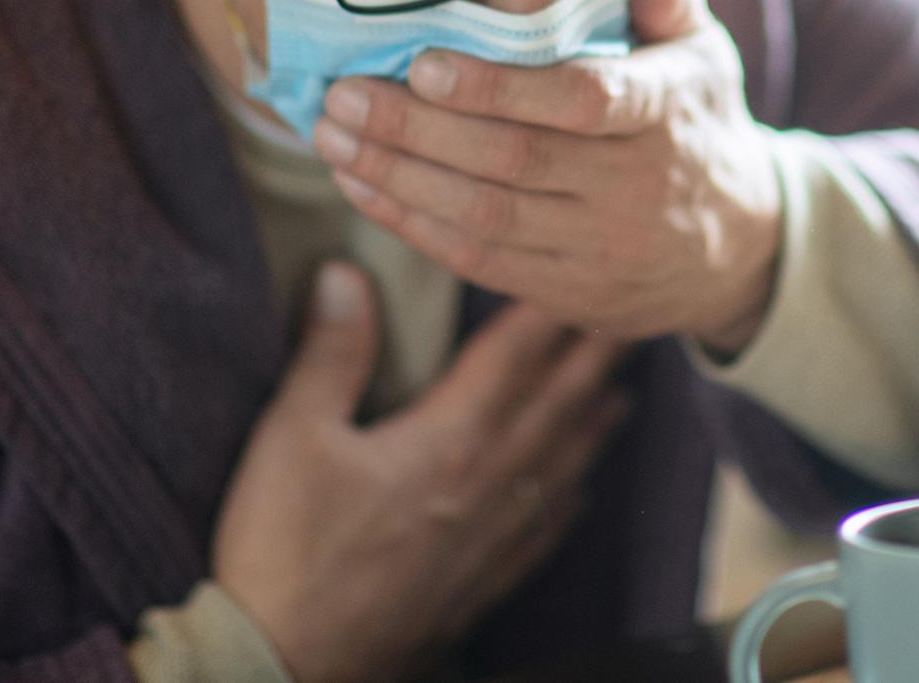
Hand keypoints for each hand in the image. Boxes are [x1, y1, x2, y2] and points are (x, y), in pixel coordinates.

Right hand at [213, 263, 629, 682]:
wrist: (287, 666)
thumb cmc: (284, 549)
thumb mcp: (292, 436)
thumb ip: (331, 352)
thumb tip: (348, 274)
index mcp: (448, 441)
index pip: (512, 358)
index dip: (549, 311)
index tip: (584, 275)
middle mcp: (485, 485)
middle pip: (556, 406)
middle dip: (595, 359)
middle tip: (634, 323)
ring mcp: (489, 541)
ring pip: (561, 468)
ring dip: (595, 425)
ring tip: (624, 396)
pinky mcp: (478, 585)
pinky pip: (543, 532)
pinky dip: (569, 500)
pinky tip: (579, 493)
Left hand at [311, 0, 783, 354]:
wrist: (738, 250)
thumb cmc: (697, 125)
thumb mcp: (701, 53)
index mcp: (664, 112)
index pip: (581, 100)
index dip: (498, 87)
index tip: (423, 64)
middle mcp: (634, 186)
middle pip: (512, 160)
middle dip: (415, 128)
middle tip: (343, 95)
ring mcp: (599, 247)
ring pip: (483, 215)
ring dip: (397, 176)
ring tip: (332, 137)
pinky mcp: (567, 291)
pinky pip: (477, 259)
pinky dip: (410, 222)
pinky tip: (361, 186)